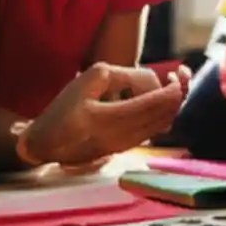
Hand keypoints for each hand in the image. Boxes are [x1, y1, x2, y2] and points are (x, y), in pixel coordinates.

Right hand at [26, 62, 184, 165]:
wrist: (47, 143)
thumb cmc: (64, 109)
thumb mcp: (87, 81)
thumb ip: (121, 76)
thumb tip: (151, 80)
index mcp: (109, 118)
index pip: (152, 104)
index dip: (171, 91)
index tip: (178, 76)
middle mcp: (122, 136)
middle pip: (163, 116)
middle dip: (176, 96)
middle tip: (178, 77)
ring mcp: (126, 145)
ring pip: (161, 125)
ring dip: (170, 106)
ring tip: (168, 86)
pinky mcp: (126, 149)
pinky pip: (153, 131)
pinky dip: (161, 116)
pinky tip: (156, 102)